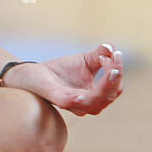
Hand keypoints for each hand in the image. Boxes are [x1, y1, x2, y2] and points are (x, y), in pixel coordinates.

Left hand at [3, 43, 124, 115]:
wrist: (33, 72)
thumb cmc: (61, 70)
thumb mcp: (85, 60)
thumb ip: (100, 55)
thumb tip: (111, 48)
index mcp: (96, 95)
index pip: (115, 87)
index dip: (118, 71)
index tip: (115, 54)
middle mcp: (87, 103)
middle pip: (108, 96)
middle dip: (114, 78)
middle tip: (112, 59)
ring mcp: (72, 103)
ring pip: (94, 103)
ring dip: (104, 88)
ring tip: (111, 72)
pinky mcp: (57, 99)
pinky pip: (69, 103)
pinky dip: (77, 100)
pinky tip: (81, 94)